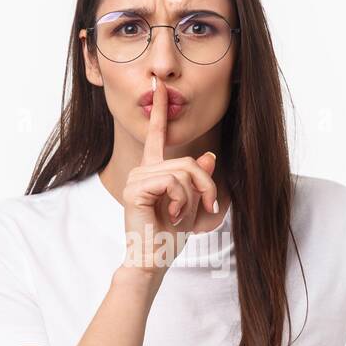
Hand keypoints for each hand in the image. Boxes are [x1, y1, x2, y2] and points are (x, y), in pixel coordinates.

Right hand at [121, 75, 218, 272]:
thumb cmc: (169, 238)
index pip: (157, 136)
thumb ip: (200, 181)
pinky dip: (182, 201)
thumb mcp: (193, 205)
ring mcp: (137, 178)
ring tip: (182, 216)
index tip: (159, 86)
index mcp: (153, 171)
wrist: (153, 259)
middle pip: (187, 162)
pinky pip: (173, 182)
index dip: (160, 111)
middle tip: (207, 208)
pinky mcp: (136, 189)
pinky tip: (172, 215)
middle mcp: (142, 170)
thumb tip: (209, 157)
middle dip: (205, 186)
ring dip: (193, 197)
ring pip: (183, 171)